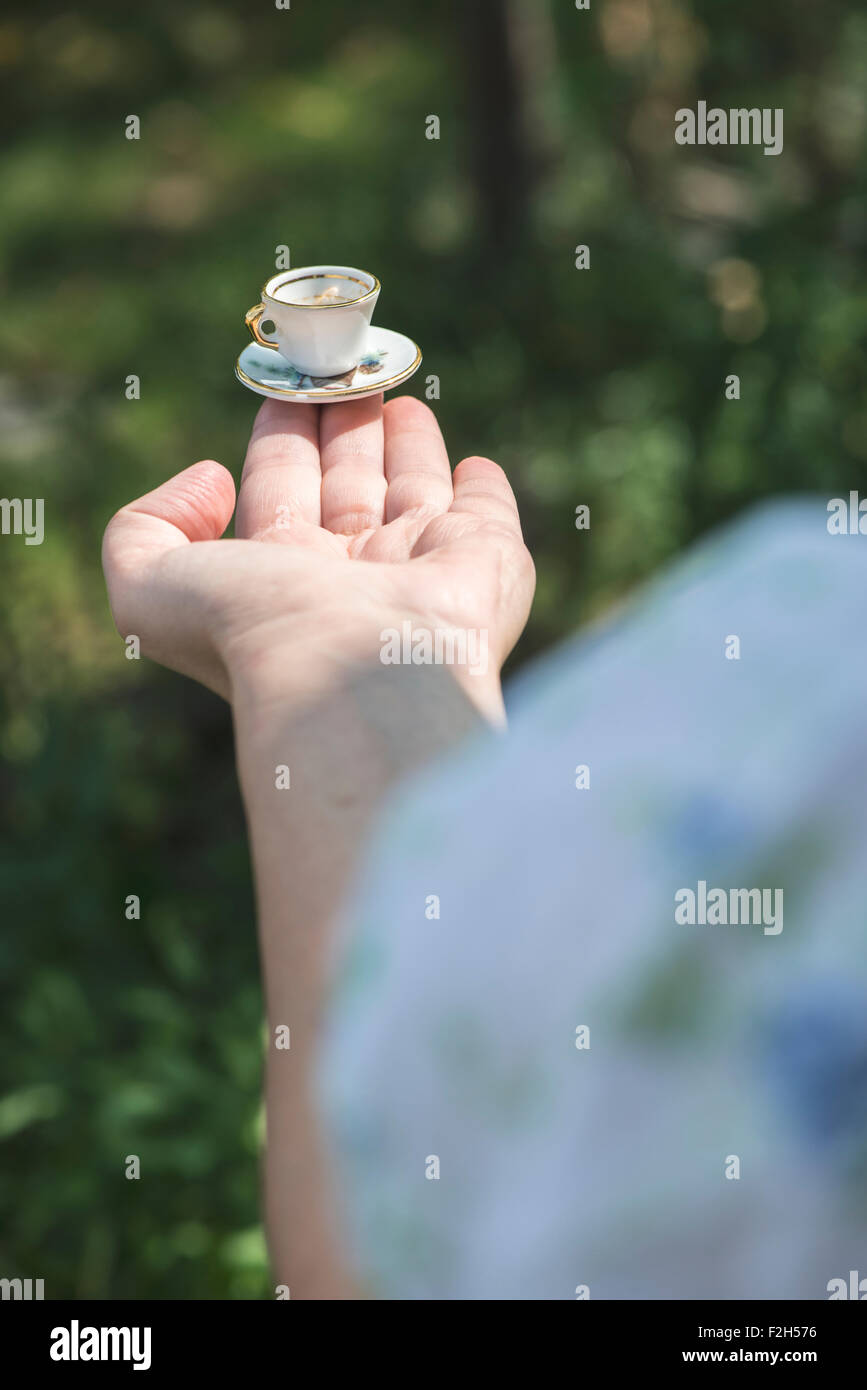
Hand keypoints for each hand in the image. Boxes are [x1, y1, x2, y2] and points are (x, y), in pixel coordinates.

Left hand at [102, 395, 534, 722]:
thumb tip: (210, 480)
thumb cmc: (257, 632)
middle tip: (341, 368)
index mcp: (283, 581)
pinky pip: (487, 516)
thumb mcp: (151, 588)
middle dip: (342, 427)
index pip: (281, 492)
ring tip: (388, 386)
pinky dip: (482, 488)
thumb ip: (143, 530)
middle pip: (348, 485)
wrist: (358, 674)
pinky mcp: (485, 564)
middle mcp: (354, 579)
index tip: (287, 386)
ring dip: (404, 442)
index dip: (281, 439)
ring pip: (412, 491)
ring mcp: (423, 572)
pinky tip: (472, 465)